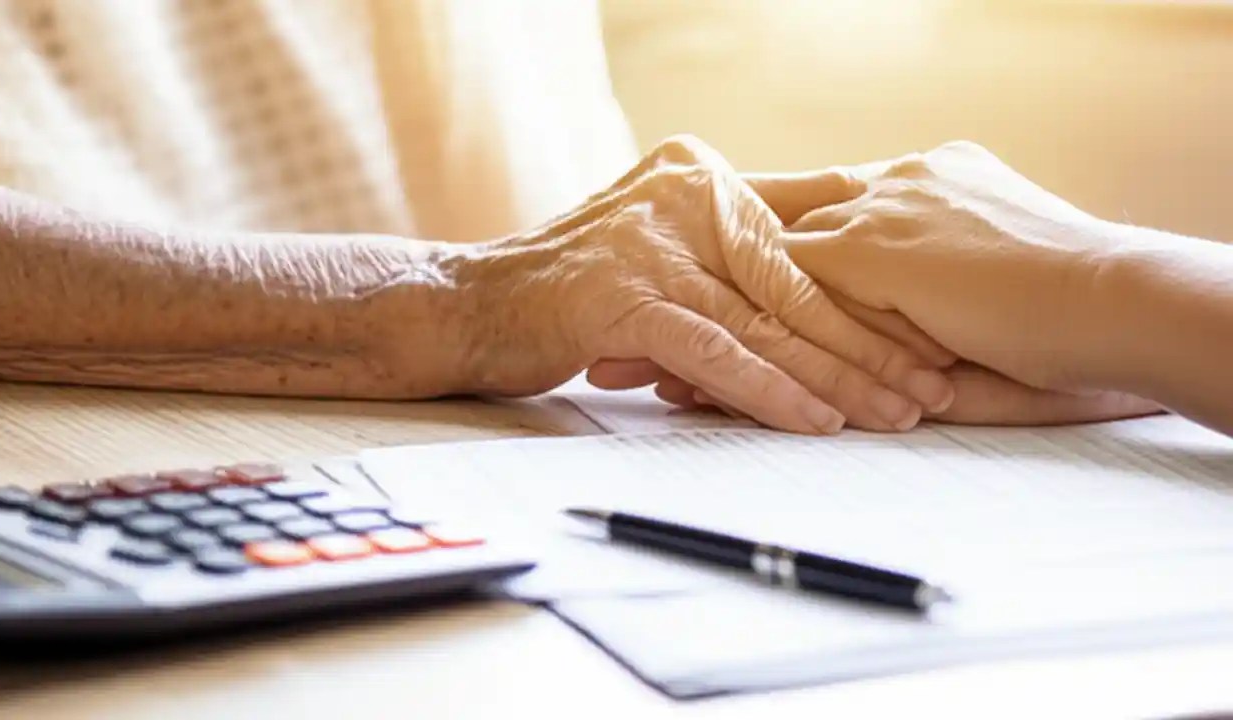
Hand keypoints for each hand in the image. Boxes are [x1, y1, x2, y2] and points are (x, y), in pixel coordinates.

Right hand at [461, 136, 955, 433]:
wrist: (470, 304)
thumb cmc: (570, 291)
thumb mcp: (659, 255)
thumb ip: (727, 265)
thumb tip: (818, 313)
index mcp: (704, 177)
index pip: (804, 251)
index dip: (870, 302)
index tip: (929, 343)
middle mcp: (686, 195)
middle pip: (797, 285)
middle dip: (872, 344)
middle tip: (934, 388)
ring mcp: (653, 242)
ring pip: (766, 320)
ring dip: (837, 376)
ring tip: (896, 414)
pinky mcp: (622, 295)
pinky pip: (714, 351)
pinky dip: (769, 391)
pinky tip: (816, 421)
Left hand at [588, 143, 1163, 426]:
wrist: (1111, 297)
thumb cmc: (1065, 307)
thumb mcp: (980, 288)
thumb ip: (923, 293)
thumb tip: (886, 334)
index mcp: (916, 184)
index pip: (810, 207)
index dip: (750, 235)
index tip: (692, 254)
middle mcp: (886, 187)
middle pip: (762, 224)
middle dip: (692, 261)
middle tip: (629, 291)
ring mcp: (875, 212)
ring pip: (755, 259)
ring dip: (690, 302)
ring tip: (623, 347)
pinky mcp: (869, 252)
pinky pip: (773, 296)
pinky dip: (723, 333)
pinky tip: (671, 369)